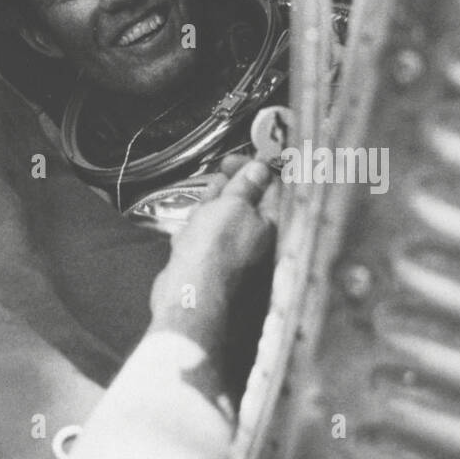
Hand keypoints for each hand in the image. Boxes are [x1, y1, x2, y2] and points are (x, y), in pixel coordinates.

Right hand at [149, 158, 275, 352]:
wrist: (189, 296)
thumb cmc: (215, 253)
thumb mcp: (232, 205)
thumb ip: (246, 185)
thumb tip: (259, 168)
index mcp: (272, 225)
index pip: (269, 187)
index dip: (250, 169)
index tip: (232, 162)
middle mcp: (258, 242)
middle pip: (245, 203)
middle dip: (228, 190)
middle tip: (217, 185)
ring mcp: (234, 255)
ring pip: (221, 220)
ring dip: (209, 210)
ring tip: (200, 215)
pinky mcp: (211, 266)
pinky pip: (204, 239)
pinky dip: (195, 233)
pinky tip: (187, 237)